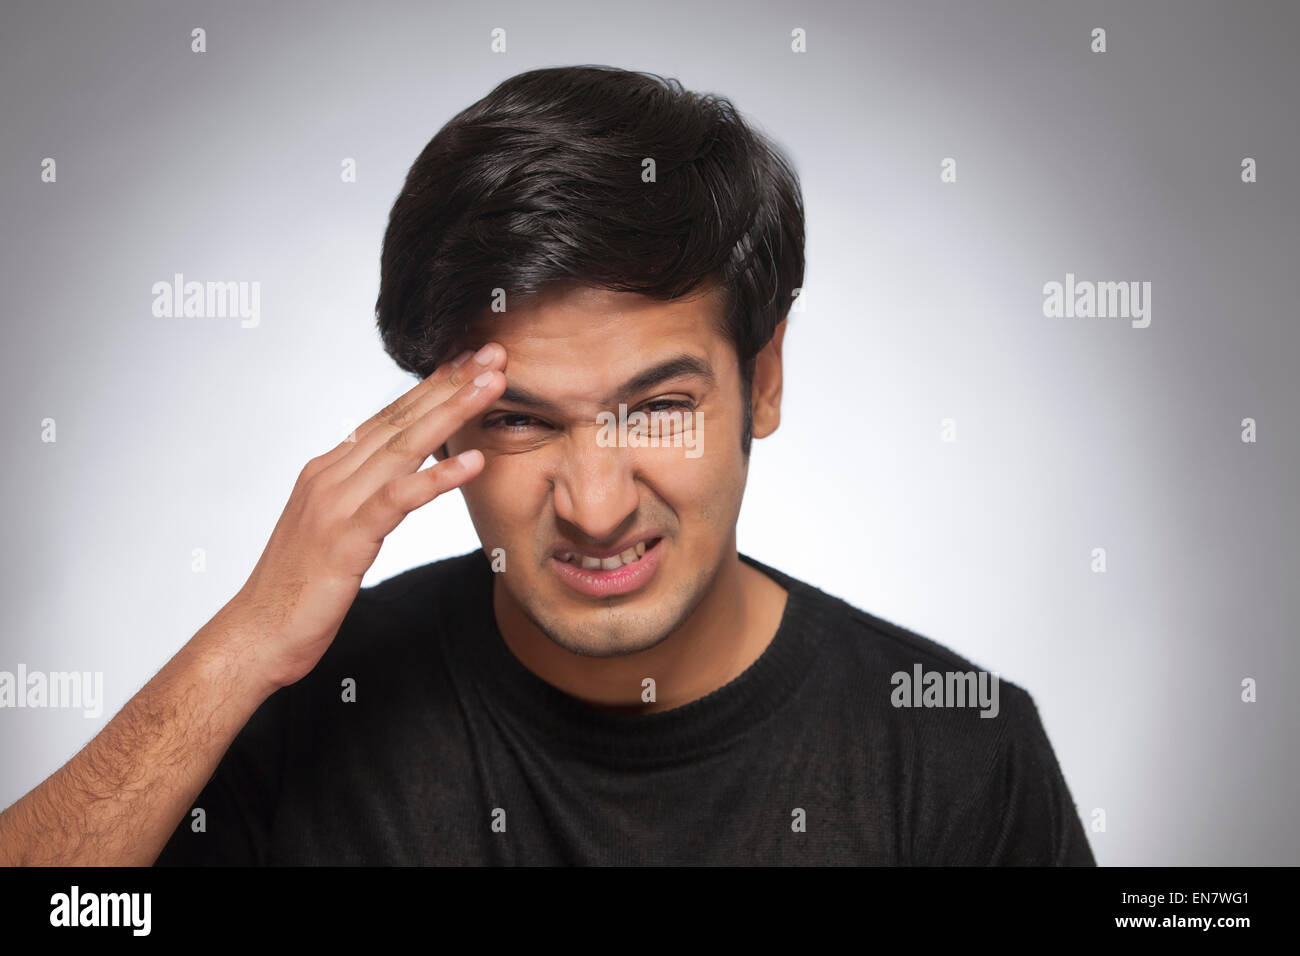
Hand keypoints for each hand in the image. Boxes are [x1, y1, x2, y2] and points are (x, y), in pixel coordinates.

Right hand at [226, 344, 505, 688]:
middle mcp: (330, 475)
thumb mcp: (334, 531)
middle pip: (400, 419)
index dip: (431, 387)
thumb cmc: (297, 589)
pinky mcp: (346, 538)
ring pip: (403, 446)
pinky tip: (473, 460)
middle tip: (493, 353)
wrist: (255, 633)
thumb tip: (395, 481)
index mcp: (327, 471)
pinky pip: (398, 499)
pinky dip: (438, 476)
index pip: (388, 417)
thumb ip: (361, 498)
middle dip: (450, 383)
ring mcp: (336, 503)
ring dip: (452, 411)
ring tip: (492, 385)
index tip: (469, 361)